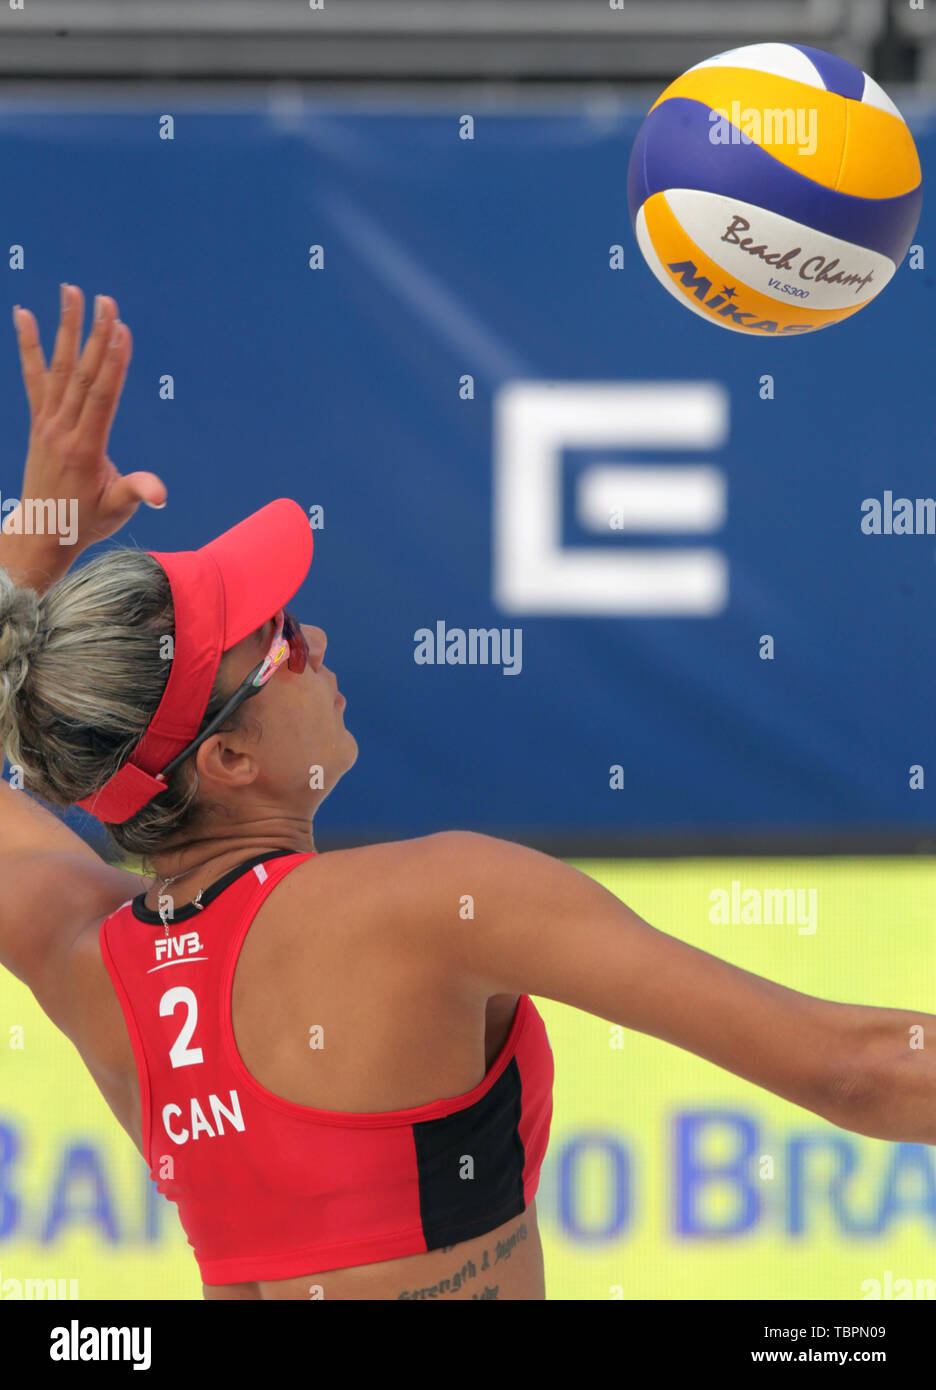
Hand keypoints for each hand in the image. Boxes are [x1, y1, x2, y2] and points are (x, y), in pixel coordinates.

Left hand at [7, 284, 166, 555]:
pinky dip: (28, 346)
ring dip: (65, 328)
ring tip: (71, 292)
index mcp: (85, 448)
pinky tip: (24, 315)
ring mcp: (47, 423)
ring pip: (58, 368)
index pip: (101, 397)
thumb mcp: (115, 510)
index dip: (113, 362)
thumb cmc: (85, 522)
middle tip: (104, 300)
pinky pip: (32, 377)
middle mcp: (62, 430)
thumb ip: (136, 493)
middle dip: (94, 335)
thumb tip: (160, 494)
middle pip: (81, 374)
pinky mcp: (39, 422)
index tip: (120, 329)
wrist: (42, 532)